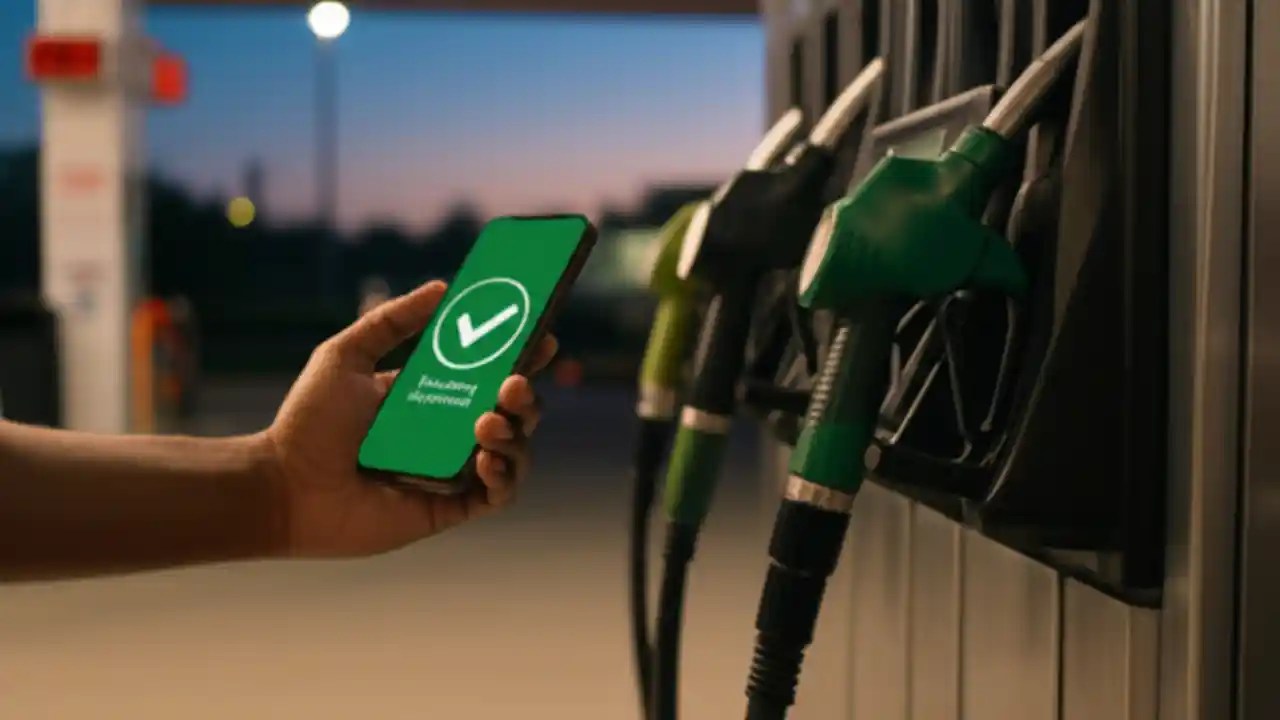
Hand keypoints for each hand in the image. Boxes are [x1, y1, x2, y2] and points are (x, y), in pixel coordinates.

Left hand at [262, 281, 555, 557]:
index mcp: (433, 396)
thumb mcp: (345, 355)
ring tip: (487, 422)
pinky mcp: (448, 509)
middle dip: (526, 395)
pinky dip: (502, 478)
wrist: (283, 485)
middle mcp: (449, 433)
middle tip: (513, 383)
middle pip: (513, 412)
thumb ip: (391, 320)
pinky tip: (484, 461)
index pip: (491, 374)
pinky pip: (496, 496)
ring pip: (514, 453)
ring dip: (515, 435)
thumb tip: (443, 288)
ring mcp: (453, 472)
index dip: (522, 358)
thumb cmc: (307, 422)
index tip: (542, 337)